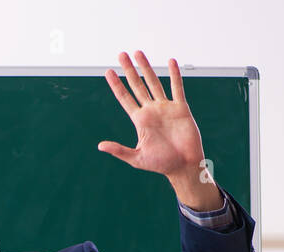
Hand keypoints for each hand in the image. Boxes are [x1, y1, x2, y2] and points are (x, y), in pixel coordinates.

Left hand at [98, 51, 217, 205]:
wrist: (183, 166)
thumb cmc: (161, 164)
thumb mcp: (136, 158)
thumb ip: (119, 150)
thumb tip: (100, 146)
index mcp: (140, 120)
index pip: (125, 98)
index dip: (116, 85)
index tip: (108, 72)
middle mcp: (151, 111)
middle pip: (137, 85)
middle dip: (129, 70)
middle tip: (121, 54)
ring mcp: (165, 108)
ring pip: (154, 82)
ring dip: (146, 68)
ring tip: (139, 53)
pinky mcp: (180, 108)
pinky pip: (177, 88)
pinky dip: (174, 74)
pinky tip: (170, 61)